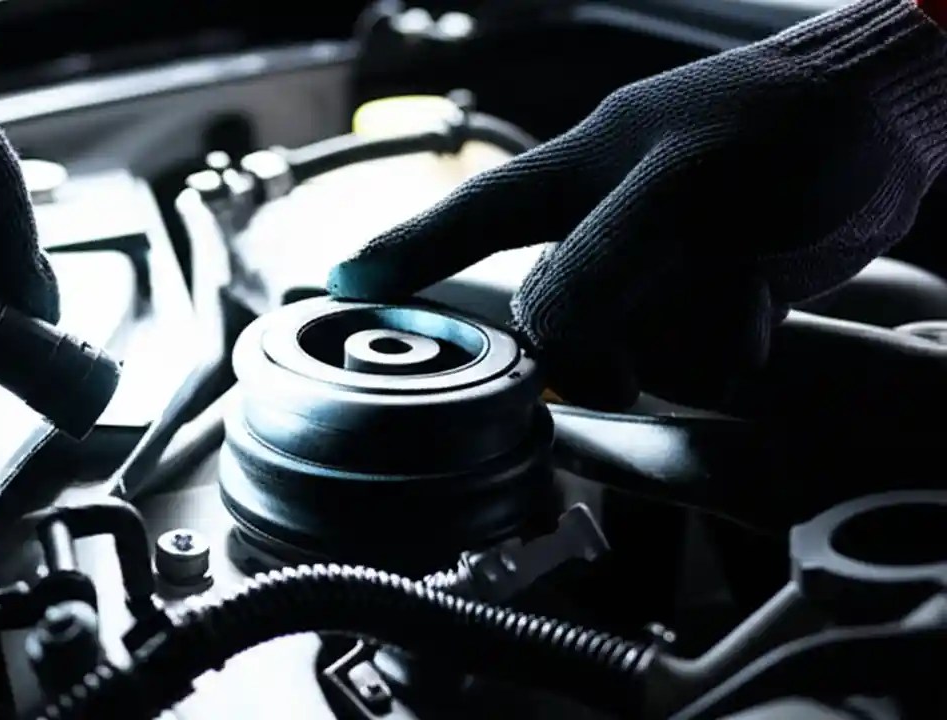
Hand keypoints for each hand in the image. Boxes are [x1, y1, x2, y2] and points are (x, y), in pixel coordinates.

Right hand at [328, 0, 945, 409]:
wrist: (891, 129)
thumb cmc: (786, 121)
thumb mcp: (684, 180)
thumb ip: (605, 257)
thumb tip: (554, 341)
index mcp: (575, 177)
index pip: (472, 219)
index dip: (403, 256)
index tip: (338, 284)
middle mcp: (605, 231)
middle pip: (559, 321)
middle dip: (608, 337)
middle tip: (668, 309)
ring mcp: (658, 273)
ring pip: (630, 352)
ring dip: (691, 334)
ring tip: (744, 274)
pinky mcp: (709, 309)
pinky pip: (693, 366)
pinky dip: (732, 345)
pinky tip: (763, 297)